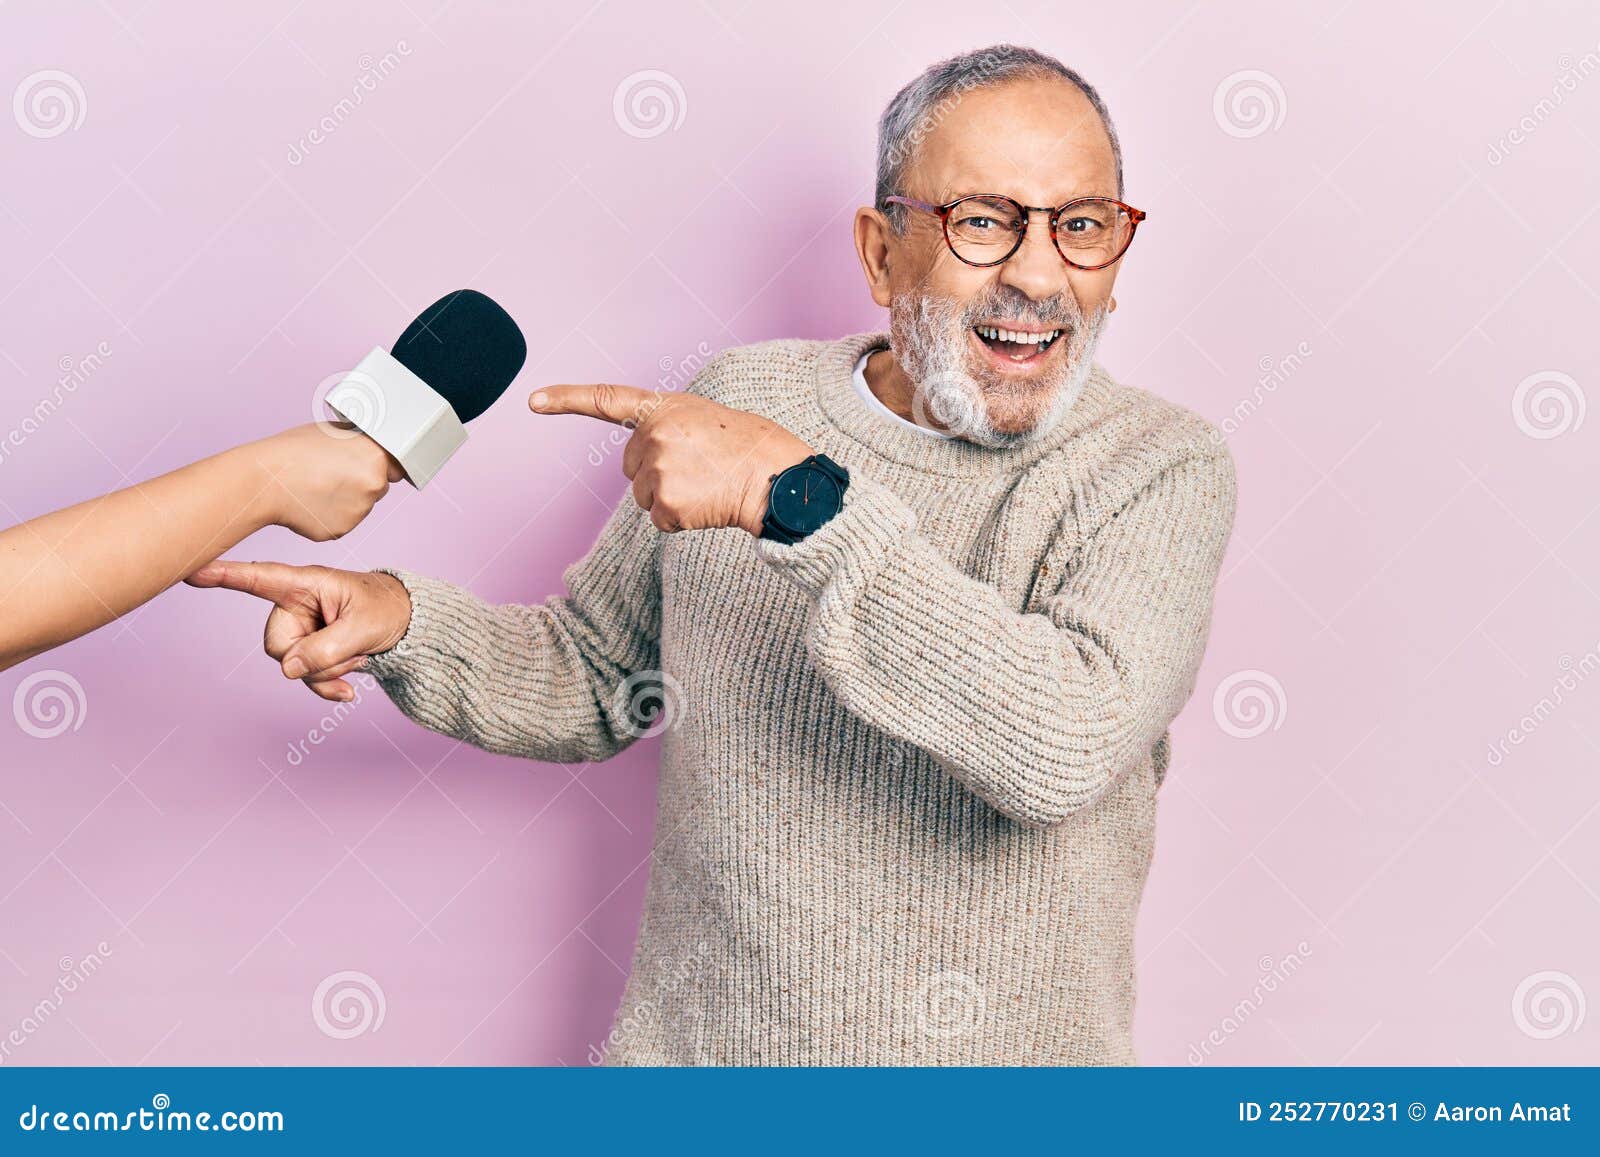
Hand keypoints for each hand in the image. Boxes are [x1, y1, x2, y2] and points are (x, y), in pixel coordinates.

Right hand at [186, 561, 411, 700]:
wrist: (404, 624)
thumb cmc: (385, 609)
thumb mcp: (364, 627)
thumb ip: (327, 648)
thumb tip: (288, 670)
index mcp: (305, 584)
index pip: (258, 579)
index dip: (225, 576)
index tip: (191, 570)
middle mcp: (294, 605)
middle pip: (276, 644)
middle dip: (312, 658)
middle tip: (350, 649)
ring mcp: (299, 629)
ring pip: (290, 666)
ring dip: (326, 672)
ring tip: (358, 654)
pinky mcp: (306, 651)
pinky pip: (302, 678)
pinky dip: (326, 686)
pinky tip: (349, 692)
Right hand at [239, 424, 404, 541]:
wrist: (265, 481)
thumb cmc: (293, 452)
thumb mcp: (333, 433)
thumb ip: (359, 445)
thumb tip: (371, 449)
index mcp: (375, 457)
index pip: (396, 466)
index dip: (380, 465)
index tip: (367, 465)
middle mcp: (374, 485)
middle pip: (379, 487)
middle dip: (362, 483)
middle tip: (332, 474)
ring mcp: (360, 511)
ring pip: (360, 506)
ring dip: (346, 500)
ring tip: (316, 486)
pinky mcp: (342, 530)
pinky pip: (342, 522)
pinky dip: (330, 515)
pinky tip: (310, 502)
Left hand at [529, 385, 811, 535]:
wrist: (779, 478)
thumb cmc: (749, 448)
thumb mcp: (703, 419)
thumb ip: (667, 428)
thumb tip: (643, 464)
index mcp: (663, 407)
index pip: (606, 400)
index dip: (566, 400)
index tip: (533, 401)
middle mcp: (654, 435)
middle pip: (631, 468)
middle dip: (658, 471)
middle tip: (701, 467)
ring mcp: (658, 470)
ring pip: (644, 497)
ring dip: (672, 497)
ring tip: (708, 484)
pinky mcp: (665, 505)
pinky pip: (659, 519)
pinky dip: (681, 518)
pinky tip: (708, 503)